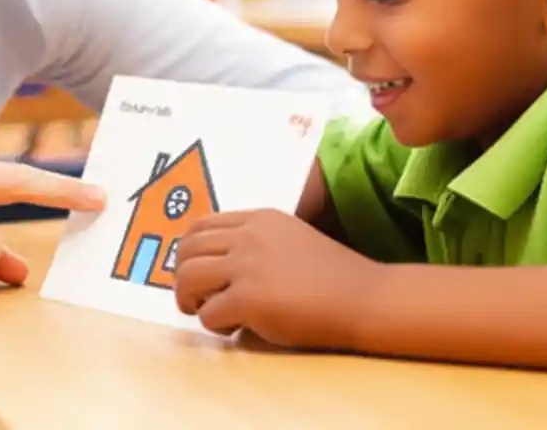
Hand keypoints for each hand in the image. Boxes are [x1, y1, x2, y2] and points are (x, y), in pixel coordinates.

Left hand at [173, 209, 378, 348]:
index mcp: (258, 219)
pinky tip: (235, 327)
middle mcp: (248, 236)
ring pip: (187, 278)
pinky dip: (214, 325)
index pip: (200, 226)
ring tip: (209, 312)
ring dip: (190, 299)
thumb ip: (255, 244)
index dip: (190, 252)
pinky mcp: (248, 299)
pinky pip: (208, 314)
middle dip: (183, 276)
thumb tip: (215, 266)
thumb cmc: (333, 277)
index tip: (197, 271)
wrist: (364, 298)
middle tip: (196, 297)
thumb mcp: (290, 240)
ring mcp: (247, 266)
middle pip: (186, 250)